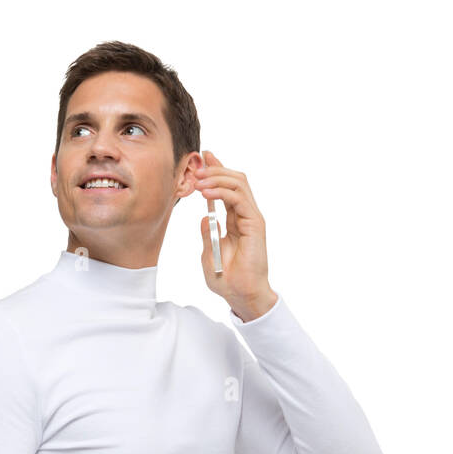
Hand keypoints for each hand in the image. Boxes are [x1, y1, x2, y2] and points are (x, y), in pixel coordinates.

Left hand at [189, 150, 276, 320]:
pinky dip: (222, 193)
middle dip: (216, 169)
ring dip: (217, 178)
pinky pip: (240, 200)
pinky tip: (206, 194)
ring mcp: (252, 218)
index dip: (217, 170)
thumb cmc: (227, 279)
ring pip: (239, 184)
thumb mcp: (209, 253)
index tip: (202, 158)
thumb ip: (207, 233)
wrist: (241, 294)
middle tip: (197, 168)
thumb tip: (204, 217)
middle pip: (235, 180)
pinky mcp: (255, 224)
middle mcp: (245, 215)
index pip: (228, 188)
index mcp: (235, 220)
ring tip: (199, 181)